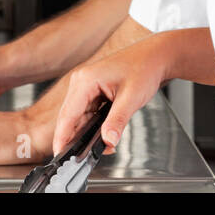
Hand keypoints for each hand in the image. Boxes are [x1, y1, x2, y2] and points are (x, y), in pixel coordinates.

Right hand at [52, 36, 166, 155]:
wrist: (154, 56)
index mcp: (85, 80)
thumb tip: (108, 141)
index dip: (62, 138)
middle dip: (78, 139)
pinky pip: (88, 113)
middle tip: (86, 157)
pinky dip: (94, 126)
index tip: (60, 156)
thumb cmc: (144, 67)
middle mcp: (81, 82)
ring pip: (79, 118)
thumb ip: (118, 121)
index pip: (67, 115)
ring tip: (104, 145)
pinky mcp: (93, 91)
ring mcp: (86, 86)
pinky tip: (105, 134)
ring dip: (88, 133)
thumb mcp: (131, 98)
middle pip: (70, 118)